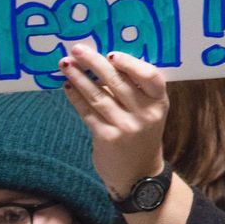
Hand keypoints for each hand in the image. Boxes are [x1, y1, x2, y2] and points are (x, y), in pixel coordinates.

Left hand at [60, 43, 168, 197]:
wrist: (140, 174)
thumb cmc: (142, 134)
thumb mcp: (149, 112)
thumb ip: (134, 90)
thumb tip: (102, 61)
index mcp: (159, 102)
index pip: (150, 76)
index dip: (130, 63)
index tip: (110, 54)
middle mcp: (146, 114)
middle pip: (118, 82)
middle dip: (94, 63)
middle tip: (77, 49)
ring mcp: (126, 127)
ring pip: (98, 95)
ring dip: (79, 78)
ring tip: (65, 64)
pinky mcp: (108, 138)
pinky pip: (88, 112)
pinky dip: (75, 97)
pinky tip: (67, 87)